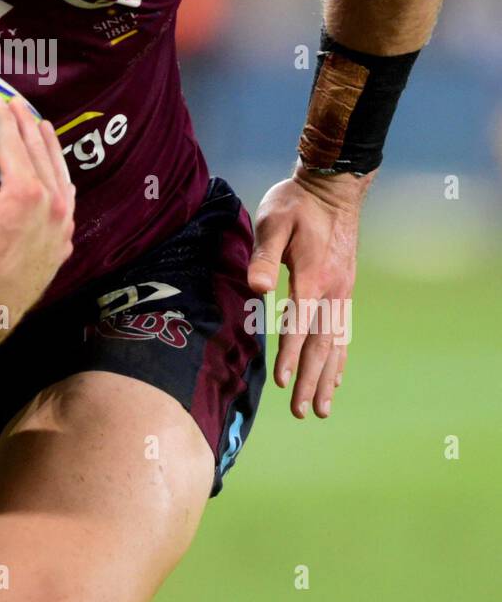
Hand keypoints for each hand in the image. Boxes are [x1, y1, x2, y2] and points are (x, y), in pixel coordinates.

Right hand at [0, 96, 75, 348]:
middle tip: (17, 107)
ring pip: (60, 175)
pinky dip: (60, 183)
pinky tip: (56, 178)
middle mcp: (51, 204)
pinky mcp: (62, 244)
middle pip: (40, 153)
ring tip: (42, 128)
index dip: (3, 119)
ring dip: (49, 149)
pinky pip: (66, 204)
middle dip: (28, 126)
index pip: (14, 143)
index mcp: (26, 191)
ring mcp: (61, 225)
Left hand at [247, 162, 374, 419]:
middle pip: (321, 343)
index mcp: (311, 276)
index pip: (299, 323)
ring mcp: (342, 291)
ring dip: (327, 377)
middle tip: (303, 412)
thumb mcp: (273, 221)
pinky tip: (335, 376)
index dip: (290, 355)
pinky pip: (343, 331)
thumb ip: (264, 256)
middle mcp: (332, 290)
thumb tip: (256, 289)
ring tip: (322, 409)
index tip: (283, 384)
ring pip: (335, 343)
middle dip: (311, 379)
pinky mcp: (345, 289)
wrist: (333, 189)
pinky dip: (338, 358)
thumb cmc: (295, 203)